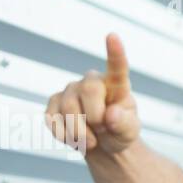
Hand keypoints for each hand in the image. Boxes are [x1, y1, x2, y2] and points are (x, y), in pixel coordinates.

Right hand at [45, 33, 140, 156]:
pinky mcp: (53, 104)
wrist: (102, 146)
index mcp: (115, 84)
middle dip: (96, 116)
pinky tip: (76, 139)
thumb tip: (112, 115)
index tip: (113, 36)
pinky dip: (65, 137)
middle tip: (103, 129)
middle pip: (89, 90)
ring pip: (69, 109)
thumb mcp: (129, 132)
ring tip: (92, 139)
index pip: (116, 67)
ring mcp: (70, 91)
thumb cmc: (119, 132)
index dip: (115, 53)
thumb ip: (125, 124)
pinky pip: (53, 120)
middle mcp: (91, 81)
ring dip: (81, 133)